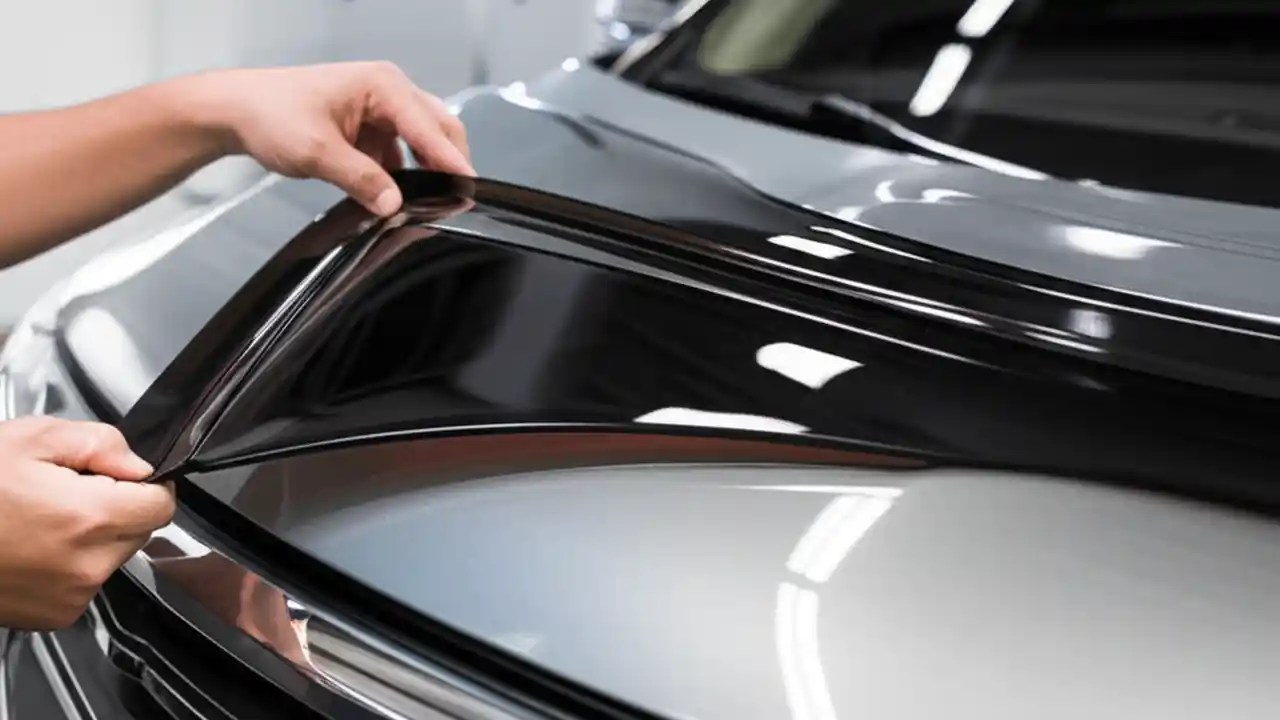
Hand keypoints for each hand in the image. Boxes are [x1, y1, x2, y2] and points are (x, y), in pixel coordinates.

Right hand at [0, 417, 173, 629]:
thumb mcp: (30, 439)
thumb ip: (99, 444)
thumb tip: (137, 464)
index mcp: (89, 518)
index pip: (161, 505)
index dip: (147, 484)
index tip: (122, 477)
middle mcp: (87, 565)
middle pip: (140, 531)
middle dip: (117, 508)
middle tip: (67, 492)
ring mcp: (71, 596)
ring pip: (113, 557)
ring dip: (92, 538)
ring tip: (40, 520)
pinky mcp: (54, 616)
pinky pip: (85, 582)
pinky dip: (70, 564)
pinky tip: (32, 547)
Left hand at [187, 62, 473, 216]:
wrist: (235, 111)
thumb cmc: (271, 115)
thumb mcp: (317, 151)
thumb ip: (360, 179)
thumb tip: (395, 205)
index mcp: (381, 85)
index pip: (429, 126)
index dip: (451, 159)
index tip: (469, 187)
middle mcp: (388, 91)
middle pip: (437, 128)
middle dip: (449, 162)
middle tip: (459, 200)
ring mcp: (381, 109)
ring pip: (423, 141)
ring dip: (428, 170)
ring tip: (435, 203)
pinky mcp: (370, 128)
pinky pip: (401, 153)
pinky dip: (406, 174)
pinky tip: (403, 197)